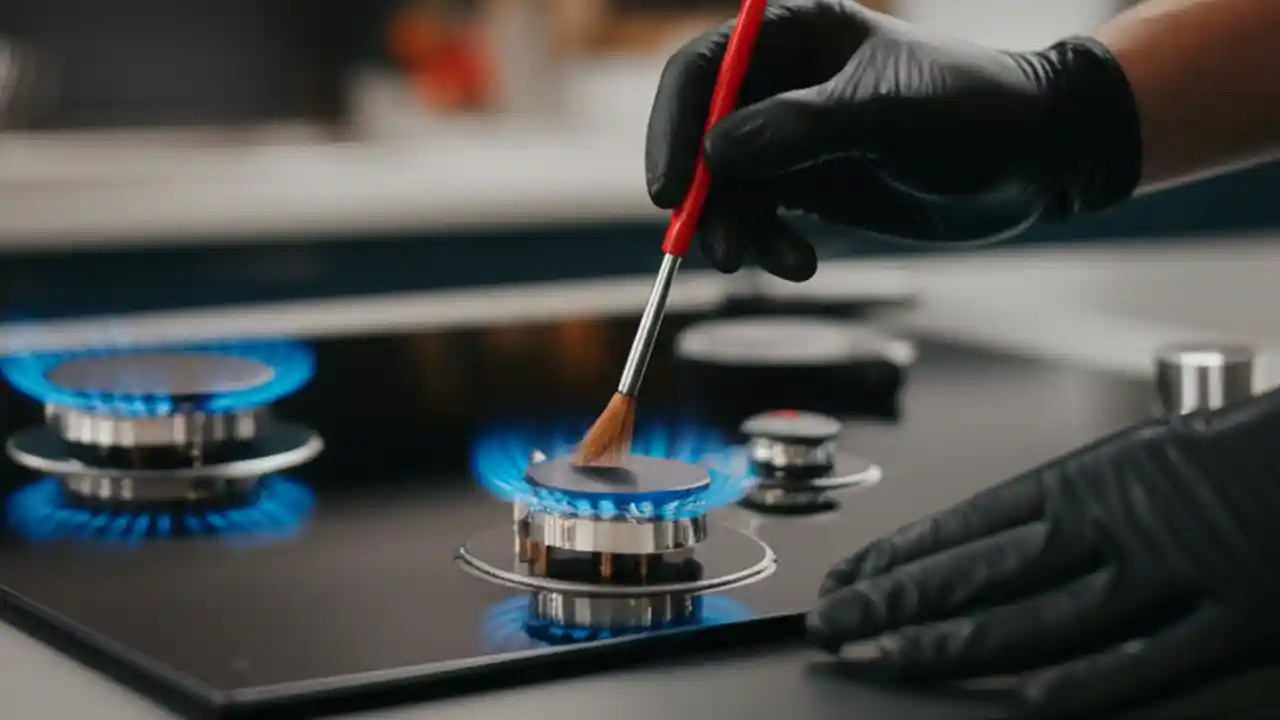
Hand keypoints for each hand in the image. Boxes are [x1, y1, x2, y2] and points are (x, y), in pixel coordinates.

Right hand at [646, 0, 1141, 279]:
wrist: (1035, 160)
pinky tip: (802, 263)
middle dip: (705, 197)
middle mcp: (782, 84)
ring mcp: (792, 137)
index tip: (672, 190)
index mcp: (796, 36)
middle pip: (701, 137)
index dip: (674, 126)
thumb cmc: (972, 111)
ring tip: (782, 262)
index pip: (702, 70)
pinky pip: (761, 218)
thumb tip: (714, 155)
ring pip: (726, 189)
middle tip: (719, 249)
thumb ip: (800, 129)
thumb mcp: (887, 115)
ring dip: (740, 232)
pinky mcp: (810, 184)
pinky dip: (769, 247)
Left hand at [808, 388, 1279, 717]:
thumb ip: (1071, 509)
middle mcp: (1121, 525)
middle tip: (832, 622)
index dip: (900, 555)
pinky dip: (1079, 682)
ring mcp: (1176, 576)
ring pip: (1041, 618)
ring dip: (953, 643)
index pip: (970, 524)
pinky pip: (1145, 664)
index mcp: (1096, 478)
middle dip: (898, 600)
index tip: (848, 578)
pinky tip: (1016, 699)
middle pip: (985, 572)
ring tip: (882, 656)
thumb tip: (987, 543)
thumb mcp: (1141, 462)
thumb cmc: (1238, 454)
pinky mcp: (1237, 623)